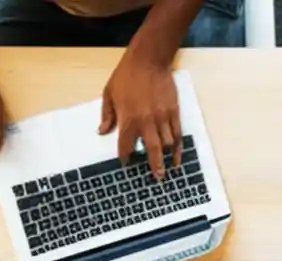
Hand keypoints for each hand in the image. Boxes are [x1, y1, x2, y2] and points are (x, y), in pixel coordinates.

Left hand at [99, 49, 180, 178]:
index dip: (125, 157)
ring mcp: (162, 118)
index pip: (126, 145)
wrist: (149, 61)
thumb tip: (102, 132)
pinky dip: (179, 148)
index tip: (125, 165)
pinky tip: (177, 157)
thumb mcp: (109, 93)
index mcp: (128, 118)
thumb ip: (107, 115)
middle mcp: (147, 121)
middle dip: (154, 166)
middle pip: (152, 150)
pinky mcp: (174, 113)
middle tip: (156, 178)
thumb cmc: (126, 76)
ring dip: (167, 158)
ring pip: (167, 144)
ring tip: (166, 169)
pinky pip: (178, 135)